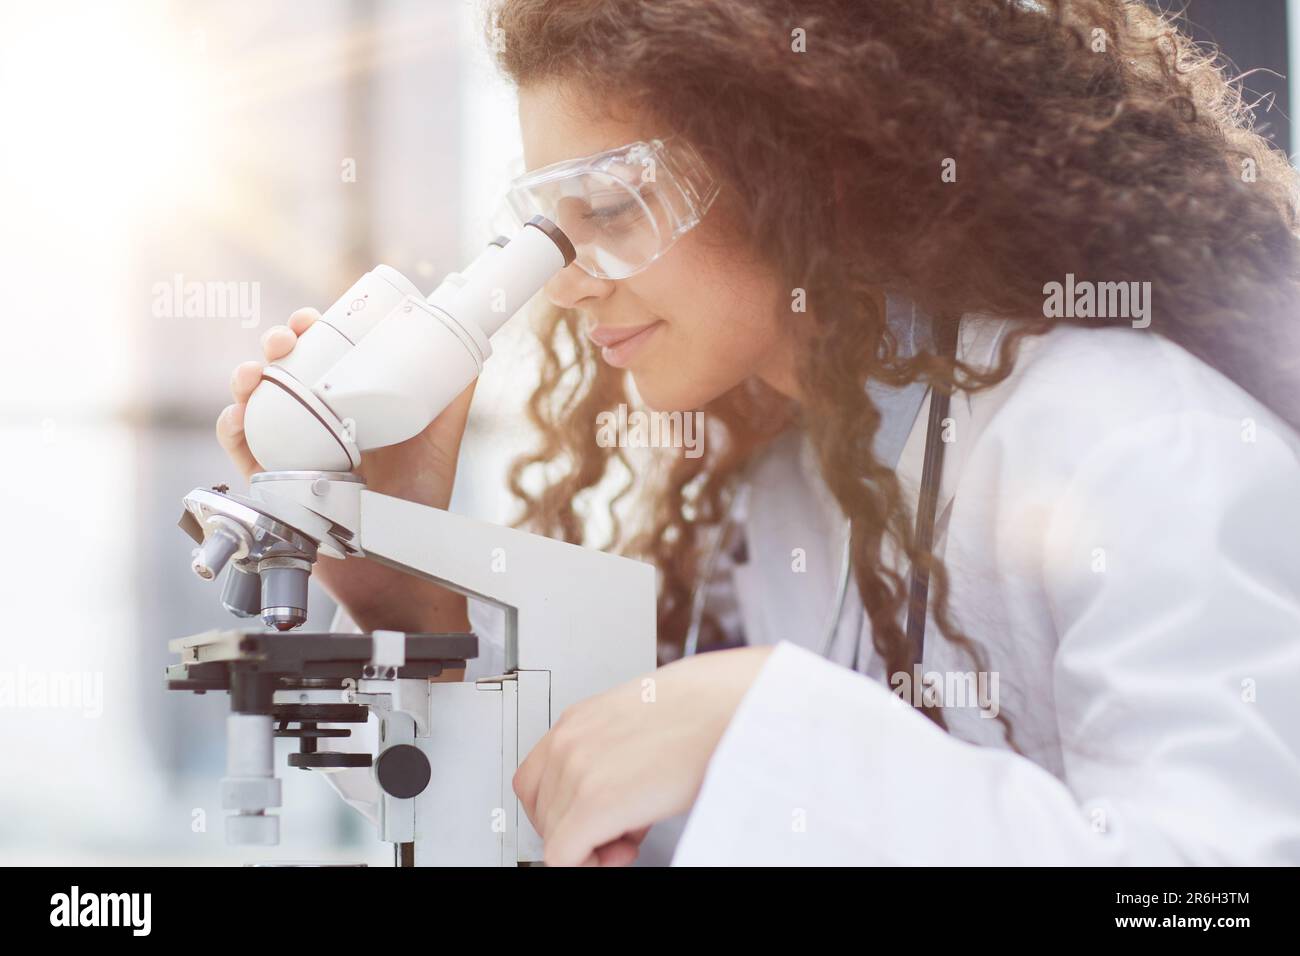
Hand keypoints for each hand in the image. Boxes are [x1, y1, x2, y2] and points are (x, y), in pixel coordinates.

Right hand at [215, 307, 472, 632]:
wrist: (399, 566)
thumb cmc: (419, 507)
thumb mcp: (440, 444)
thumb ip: (453, 400)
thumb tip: (473, 351)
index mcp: (350, 407)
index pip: (322, 357)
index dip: (312, 331)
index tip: (313, 319)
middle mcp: (316, 425)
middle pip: (284, 372)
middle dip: (276, 345)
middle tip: (284, 339)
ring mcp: (291, 452)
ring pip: (256, 404)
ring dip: (247, 378)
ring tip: (255, 371)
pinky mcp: (271, 485)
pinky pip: (243, 450)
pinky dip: (234, 427)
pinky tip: (240, 414)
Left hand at [513, 645, 774, 865]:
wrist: (732, 705)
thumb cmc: (705, 709)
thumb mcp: (643, 722)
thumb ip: (617, 753)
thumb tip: (619, 789)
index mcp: (580, 720)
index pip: (536, 778)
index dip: (563, 808)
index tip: (592, 818)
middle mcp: (569, 741)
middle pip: (541, 810)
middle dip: (579, 828)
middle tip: (620, 830)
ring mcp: (577, 772)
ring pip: (553, 836)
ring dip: (591, 846)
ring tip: (635, 832)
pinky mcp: (594, 804)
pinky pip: (562, 857)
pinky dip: (589, 866)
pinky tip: (625, 850)